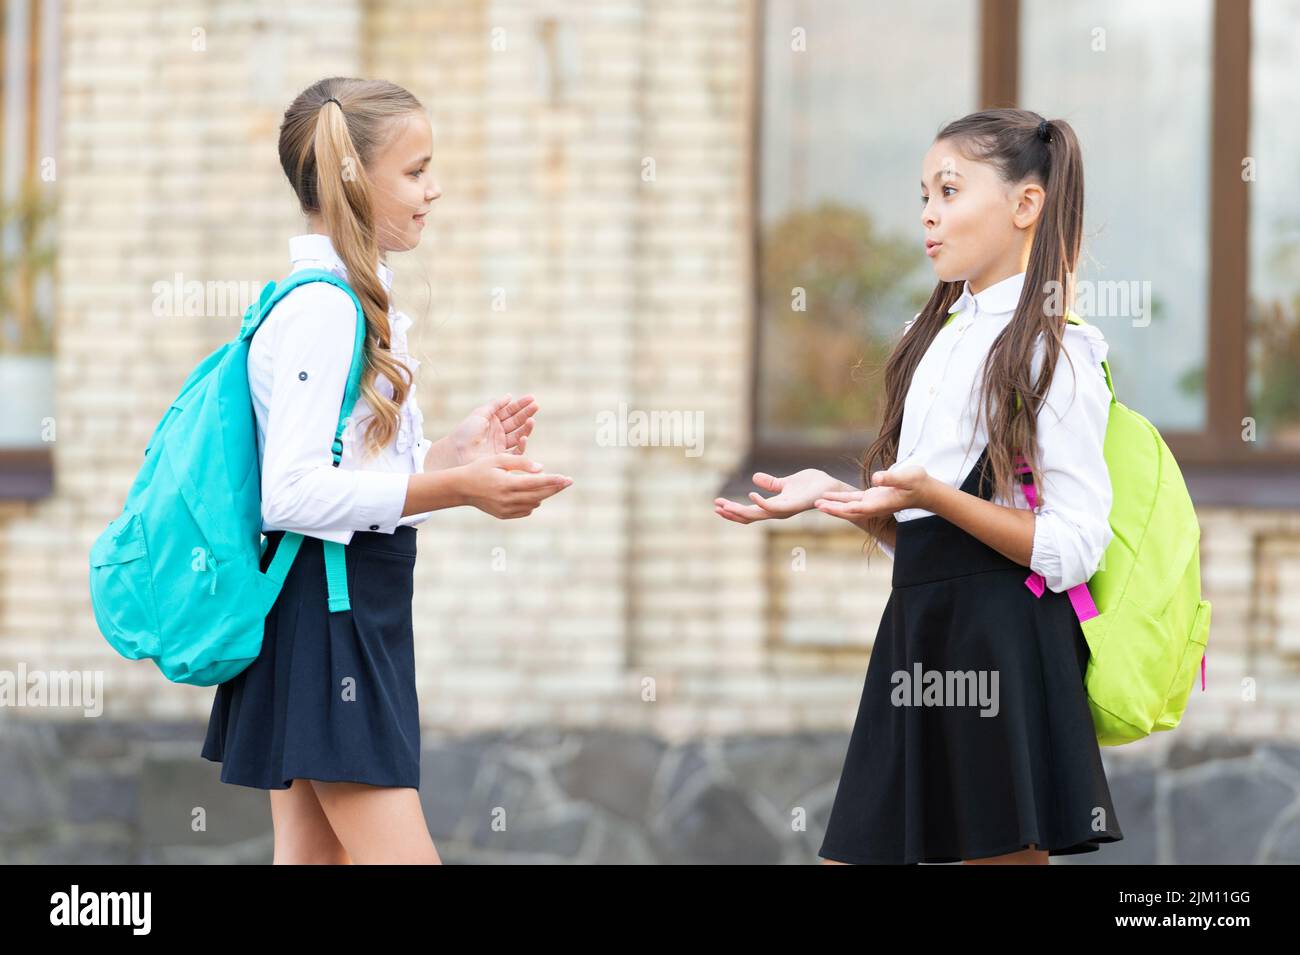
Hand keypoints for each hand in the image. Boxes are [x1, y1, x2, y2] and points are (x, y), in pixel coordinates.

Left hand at [447, 393, 538, 465]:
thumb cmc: (465, 432)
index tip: (532, 398)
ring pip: (519, 435)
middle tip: (536, 406)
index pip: (510, 411)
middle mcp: (498, 432)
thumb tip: (509, 396)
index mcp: (492, 421)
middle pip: (516, 422)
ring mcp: (501, 445)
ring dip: (526, 428)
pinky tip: (524, 437)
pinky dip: (522, 445)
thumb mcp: (480, 413)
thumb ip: (495, 404)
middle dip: (527, 413)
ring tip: (532, 420)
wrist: (457, 452)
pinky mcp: (502, 457)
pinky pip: (516, 451)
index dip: (521, 405)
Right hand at [459, 452, 571, 519]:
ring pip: (534, 503)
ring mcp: (506, 510)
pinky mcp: (504, 515)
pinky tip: (531, 494)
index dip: (554, 481)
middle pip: (539, 495)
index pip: (537, 483)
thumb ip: (521, 462)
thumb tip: (542, 468)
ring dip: (543, 494)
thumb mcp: (499, 459)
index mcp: (507, 484)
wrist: (461, 488)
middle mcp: (508, 499)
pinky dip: (532, 502)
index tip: (567, 479)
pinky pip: (526, 511)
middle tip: (567, 482)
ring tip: (547, 485)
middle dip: (555, 488)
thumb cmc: (480, 469)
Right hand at [714, 469, 847, 523]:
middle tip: (716, 507)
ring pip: (758, 514)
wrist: (831, 488)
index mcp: (774, 506)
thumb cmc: (812, 486)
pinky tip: (751, 494)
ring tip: (725, 504)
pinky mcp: (793, 506)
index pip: (749, 511)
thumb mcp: (786, 483)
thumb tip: (754, 478)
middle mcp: (777, 511)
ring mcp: (784, 510)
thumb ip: (771, 484)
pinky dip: (761, 503)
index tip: (718, 504)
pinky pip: (774, 507)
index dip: (733, 509)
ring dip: (740, 510)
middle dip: (731, 512)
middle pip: (749, 516)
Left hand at [813, 463, 930, 522]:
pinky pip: (854, 500)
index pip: (856, 509)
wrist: (925, 490)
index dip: (840, 508)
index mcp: (880, 503)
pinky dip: (842, 499)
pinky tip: (831, 497)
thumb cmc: (918, 483)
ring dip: (834, 505)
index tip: (827, 507)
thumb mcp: (906, 477)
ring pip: (849, 506)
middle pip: (849, 511)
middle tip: (815, 505)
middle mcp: (874, 506)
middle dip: (832, 509)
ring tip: (818, 502)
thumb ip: (891, 478)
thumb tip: (876, 478)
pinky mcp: (873, 497)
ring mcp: (873, 502)